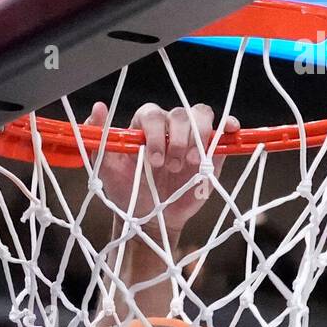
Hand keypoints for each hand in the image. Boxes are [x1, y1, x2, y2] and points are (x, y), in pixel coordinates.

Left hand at [84, 101, 238, 237]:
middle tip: (172, 166)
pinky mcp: (210, 151)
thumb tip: (98, 107)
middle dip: (177, 139)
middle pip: (180, 114)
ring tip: (192, 162)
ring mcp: (192, 137)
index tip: (153, 160)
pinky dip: (228, 126)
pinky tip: (229, 130)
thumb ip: (100, 141)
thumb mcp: (106, 171)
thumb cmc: (128, 193)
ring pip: (201, 114)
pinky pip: (222, 129)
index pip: (153, 113)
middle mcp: (170, 127)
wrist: (149, 220)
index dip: (155, 132)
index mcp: (145, 127)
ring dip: (198, 135)